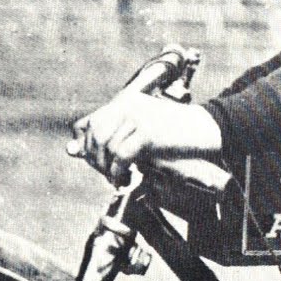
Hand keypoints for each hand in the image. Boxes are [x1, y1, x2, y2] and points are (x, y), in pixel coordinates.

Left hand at [70, 90, 222, 182]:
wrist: (207, 129)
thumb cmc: (176, 132)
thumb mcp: (143, 128)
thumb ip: (113, 135)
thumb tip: (73, 150)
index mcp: (126, 101)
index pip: (89, 123)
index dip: (86, 146)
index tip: (95, 163)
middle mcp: (129, 105)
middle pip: (95, 135)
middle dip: (96, 160)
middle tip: (108, 174)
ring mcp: (138, 117)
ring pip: (107, 146)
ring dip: (108, 169)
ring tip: (119, 179)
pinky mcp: (148, 133)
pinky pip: (122, 155)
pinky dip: (119, 172)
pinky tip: (125, 179)